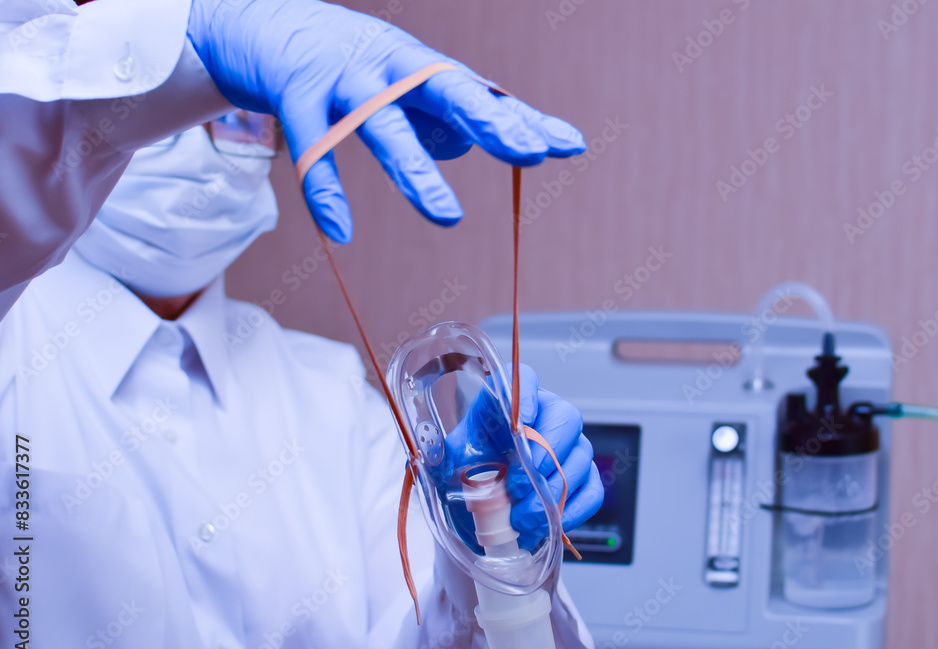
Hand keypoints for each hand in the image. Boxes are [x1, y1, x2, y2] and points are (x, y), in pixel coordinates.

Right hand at [187, 0, 585, 241]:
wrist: (265, 24)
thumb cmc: (347, 63)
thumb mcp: (400, 84)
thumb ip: (438, 115)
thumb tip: (472, 141)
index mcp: (420, 68)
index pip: (481, 94)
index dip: (523, 119)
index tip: (569, 145)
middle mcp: (388, 67)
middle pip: (444, 89)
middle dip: (488, 119)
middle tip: (528, 152)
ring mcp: (341, 78)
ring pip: (381, 124)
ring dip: (416, 170)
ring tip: (449, 217)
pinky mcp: (294, 94)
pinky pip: (311, 149)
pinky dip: (324, 192)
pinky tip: (342, 233)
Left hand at [442, 365, 603, 551]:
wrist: (481, 513)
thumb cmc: (468, 478)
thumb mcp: (449, 463)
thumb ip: (446, 454)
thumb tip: (436, 453)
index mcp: (510, 405)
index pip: (524, 379)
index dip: (526, 394)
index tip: (520, 420)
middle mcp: (546, 418)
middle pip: (566, 417)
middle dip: (546, 452)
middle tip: (518, 484)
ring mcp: (570, 448)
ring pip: (581, 456)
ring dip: (554, 490)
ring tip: (524, 516)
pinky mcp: (583, 480)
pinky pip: (592, 490)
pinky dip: (573, 509)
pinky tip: (549, 522)